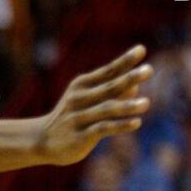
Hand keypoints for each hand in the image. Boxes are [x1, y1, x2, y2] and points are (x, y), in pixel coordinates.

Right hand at [38, 46, 151, 166]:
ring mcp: (79, 117)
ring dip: (127, 106)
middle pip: (109, 86)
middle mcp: (79, 98)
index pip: (108, 71)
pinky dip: (120, 125)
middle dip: (129, 78)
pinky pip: (103, 129)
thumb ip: (111, 93)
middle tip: (149, 70)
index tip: (142, 50)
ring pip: (106, 109)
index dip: (125, 61)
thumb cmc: (71, 118)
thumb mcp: (88, 102)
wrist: (41, 141)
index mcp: (82, 85)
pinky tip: (136, 123)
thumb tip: (136, 86)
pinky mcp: (80, 137)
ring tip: (146, 103)